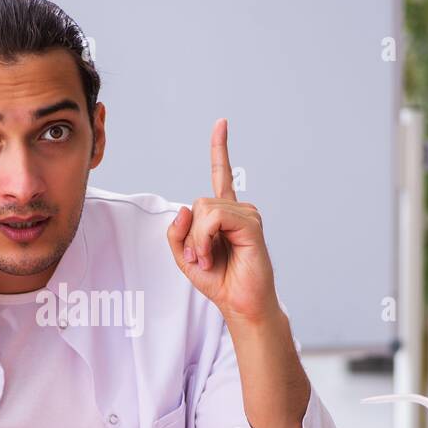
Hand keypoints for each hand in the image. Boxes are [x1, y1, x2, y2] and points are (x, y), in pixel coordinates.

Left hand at [166, 119, 278, 325]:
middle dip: (190, 234)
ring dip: (197, 240)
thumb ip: (176, 233)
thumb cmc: (219, 281)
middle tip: (199, 258)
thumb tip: (183, 209)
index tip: (221, 123)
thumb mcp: (185, 257)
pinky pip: (215, 218)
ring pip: (204, 210)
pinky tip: (213, 256)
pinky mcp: (251, 225)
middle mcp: (238, 210)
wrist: (240, 304)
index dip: (220, 149)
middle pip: (198, 204)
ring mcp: (247, 215)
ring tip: (208, 259)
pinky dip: (205, 239)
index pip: (221, 175)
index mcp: (224, 214)